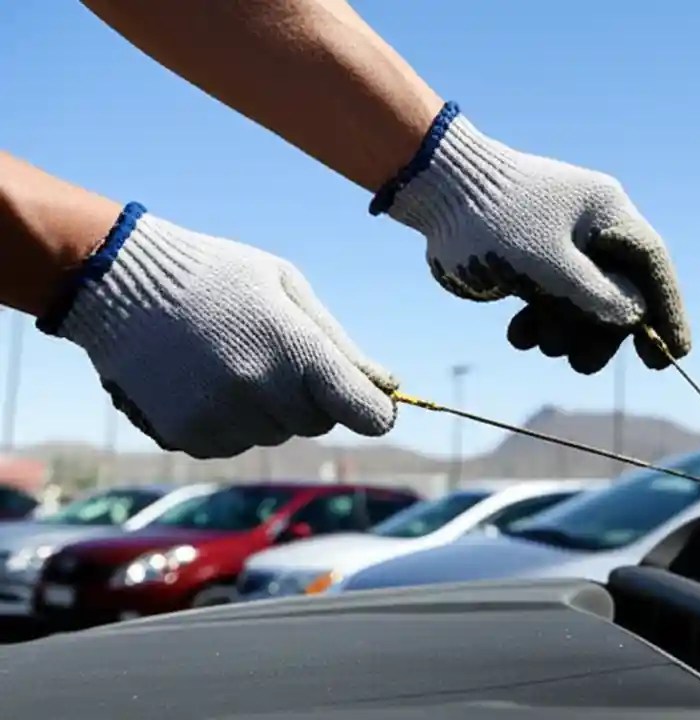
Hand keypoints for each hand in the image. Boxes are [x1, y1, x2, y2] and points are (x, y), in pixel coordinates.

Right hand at [39, 203, 397, 458]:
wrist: (121, 283)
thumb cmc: (218, 276)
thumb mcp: (287, 288)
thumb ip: (340, 344)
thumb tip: (388, 386)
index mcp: (298, 351)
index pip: (363, 412)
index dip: (375, 410)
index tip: (376, 404)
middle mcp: (262, 391)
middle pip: (319, 422)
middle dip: (312, 397)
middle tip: (278, 354)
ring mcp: (223, 418)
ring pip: (276, 433)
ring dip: (269, 407)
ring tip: (233, 358)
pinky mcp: (189, 436)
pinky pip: (236, 442)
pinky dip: (232, 420)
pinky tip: (206, 378)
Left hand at [378, 102, 691, 374]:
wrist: (431, 191)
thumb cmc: (492, 218)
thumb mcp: (548, 265)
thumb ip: (595, 295)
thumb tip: (635, 318)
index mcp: (606, 211)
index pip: (651, 264)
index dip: (667, 310)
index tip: (674, 355)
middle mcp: (590, 226)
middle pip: (618, 290)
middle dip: (601, 332)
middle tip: (582, 364)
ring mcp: (559, 243)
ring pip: (581, 302)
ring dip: (564, 331)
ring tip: (536, 341)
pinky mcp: (530, 260)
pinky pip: (549, 300)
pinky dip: (538, 322)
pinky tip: (517, 334)